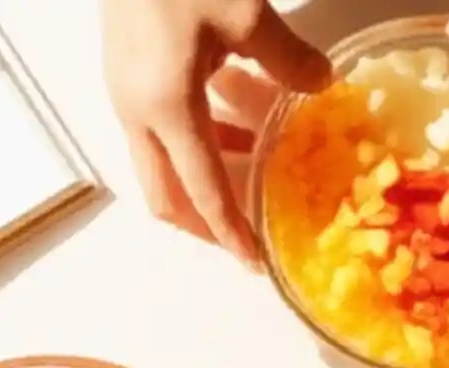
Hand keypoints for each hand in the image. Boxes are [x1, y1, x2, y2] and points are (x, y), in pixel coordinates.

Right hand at [102, 0, 330, 267]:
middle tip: (242, 239)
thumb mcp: (245, 14)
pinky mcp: (126, 75)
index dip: (230, 233)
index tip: (254, 262)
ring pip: (159, 165)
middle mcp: (137, 115)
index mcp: (167, 110)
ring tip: (248, 181)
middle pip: (165, 195)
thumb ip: (287, 59)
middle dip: (204, 226)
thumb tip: (322, 85)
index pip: (202, 192)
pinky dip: (192, 145)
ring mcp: (126, 96)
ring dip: (200, 182)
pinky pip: (158, 132)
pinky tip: (229, 124)